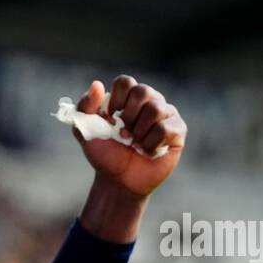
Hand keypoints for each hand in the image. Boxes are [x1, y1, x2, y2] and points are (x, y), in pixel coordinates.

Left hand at [72, 76, 184, 198]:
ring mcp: (166, 114)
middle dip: (128, 116)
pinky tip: (147, 151)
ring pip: (155, 109)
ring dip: (139, 132)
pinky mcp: (177, 131)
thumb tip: (97, 85)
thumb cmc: (105, 153)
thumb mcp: (86, 131)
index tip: (110, 119)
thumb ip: (85, 107)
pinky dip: (150, 144)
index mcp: (128, 97)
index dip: (116, 100)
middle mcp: (150, 100)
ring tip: (134, 144)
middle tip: (123, 134)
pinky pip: (166, 129)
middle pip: (143, 91)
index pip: (125, 82)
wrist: (118, 180)